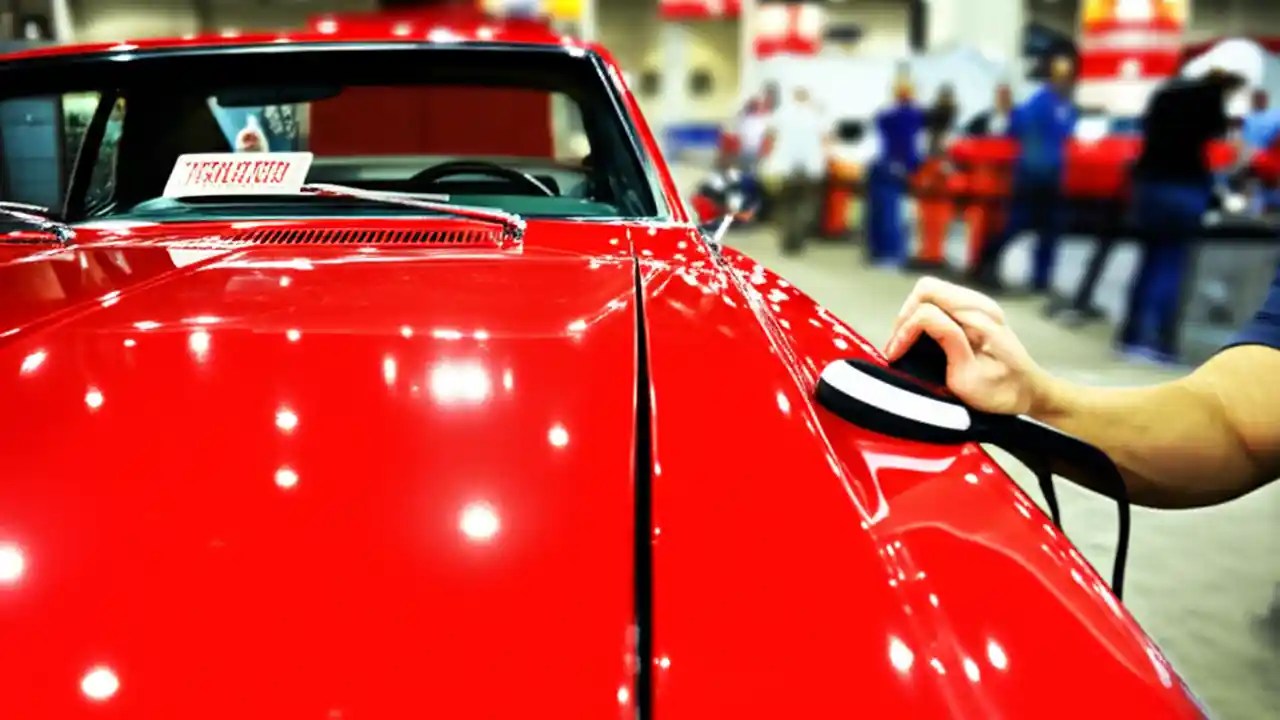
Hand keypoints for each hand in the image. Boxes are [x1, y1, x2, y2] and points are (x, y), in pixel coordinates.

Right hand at [884, 277, 1054, 415]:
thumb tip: (921, 321)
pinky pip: (940, 301)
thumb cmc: (1002, 390)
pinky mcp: (975, 310)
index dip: (906, 330)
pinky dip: (924, 317)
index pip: (926, 306)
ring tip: (906, 344)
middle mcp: (980, 303)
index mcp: (979, 318)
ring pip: (931, 293)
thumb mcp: (970, 376)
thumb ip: (948, 342)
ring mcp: (978, 304)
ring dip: (913, 315)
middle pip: (926, 289)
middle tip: (898, 346)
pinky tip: (923, 339)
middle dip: (905, 316)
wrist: (1030, 392)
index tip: (896, 354)